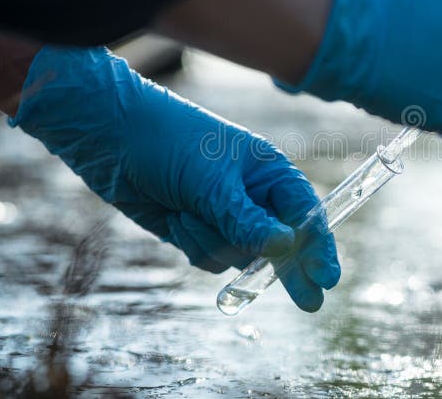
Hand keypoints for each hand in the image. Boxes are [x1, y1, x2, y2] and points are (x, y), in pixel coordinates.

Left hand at [10, 46, 339, 311]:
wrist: (114, 140)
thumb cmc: (172, 144)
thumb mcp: (213, 182)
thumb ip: (248, 220)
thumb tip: (285, 248)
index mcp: (269, 172)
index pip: (305, 214)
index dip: (318, 246)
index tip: (327, 276)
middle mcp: (253, 196)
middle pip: (282, 243)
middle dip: (290, 269)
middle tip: (311, 302)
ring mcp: (225, 215)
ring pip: (239, 255)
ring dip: (213, 241)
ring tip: (187, 211)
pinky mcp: (199, 230)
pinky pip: (210, 257)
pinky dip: (193, 242)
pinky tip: (174, 217)